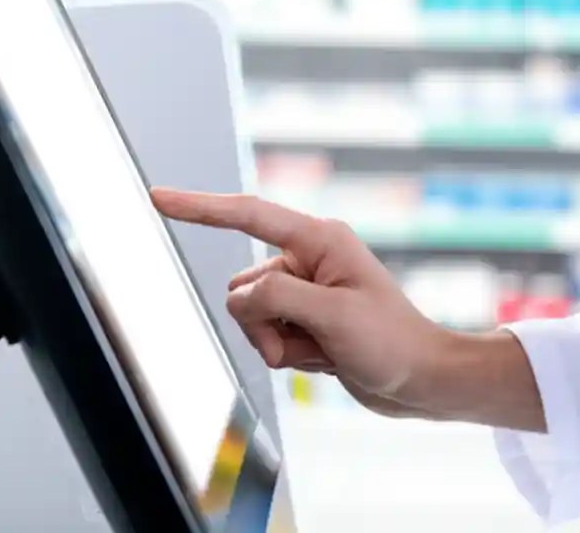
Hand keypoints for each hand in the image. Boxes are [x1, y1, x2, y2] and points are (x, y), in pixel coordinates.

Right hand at [151, 189, 545, 431]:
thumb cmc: (391, 342)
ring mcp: (304, 292)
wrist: (422, 381)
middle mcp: (307, 260)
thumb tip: (239, 297)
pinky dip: (286, 353)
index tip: (157, 197)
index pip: (247, 215)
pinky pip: (265, 336)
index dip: (199, 207)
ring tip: (321, 352)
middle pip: (242, 285)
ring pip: (248, 315)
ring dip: (275, 343)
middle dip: (263, 322)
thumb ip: (276, 297)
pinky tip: (323, 360)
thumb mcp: (332, 316)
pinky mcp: (304, 320)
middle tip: (311, 338)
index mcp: (319, 240)